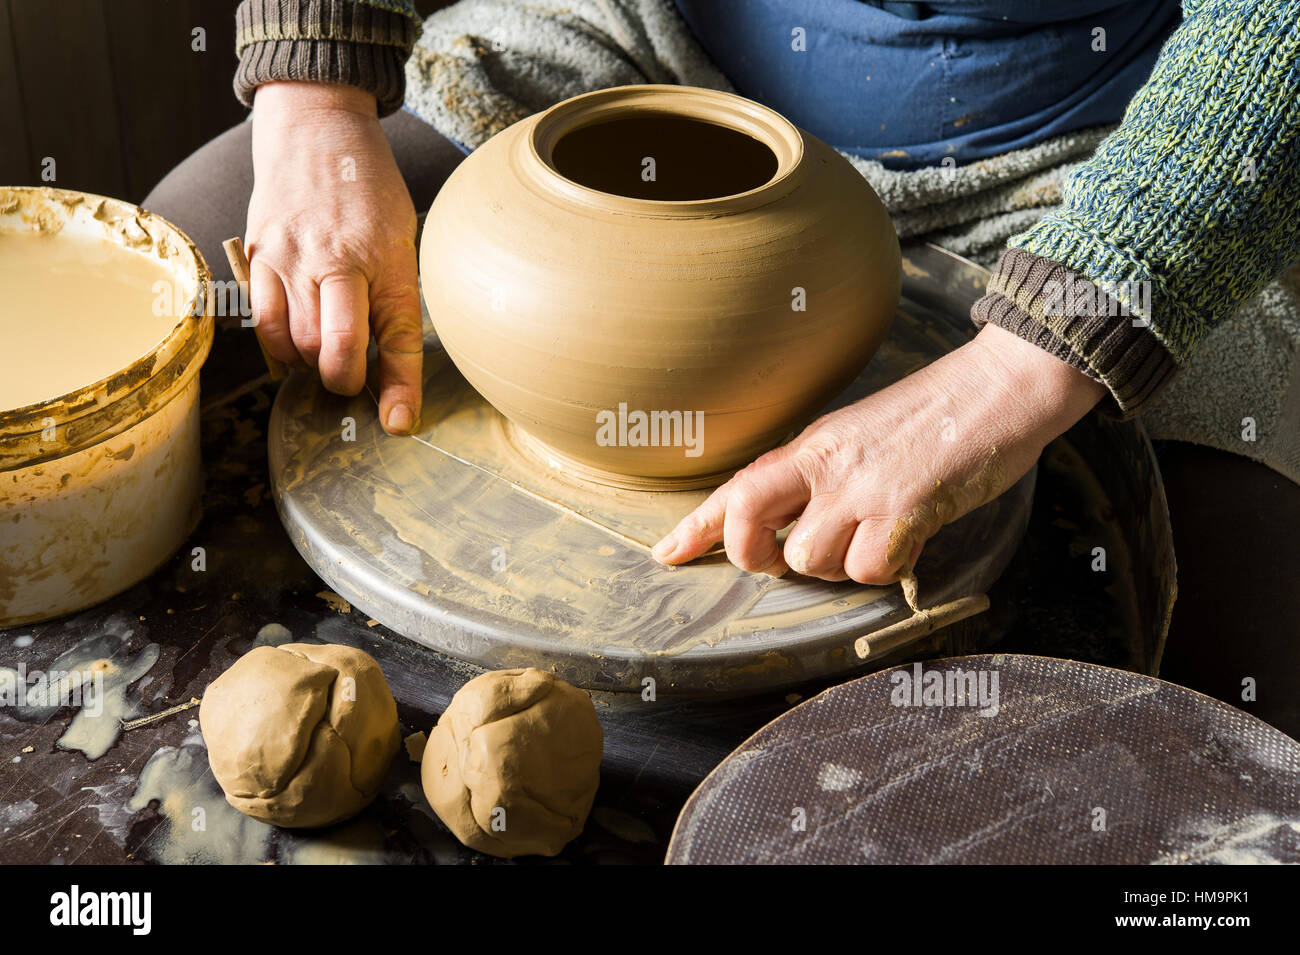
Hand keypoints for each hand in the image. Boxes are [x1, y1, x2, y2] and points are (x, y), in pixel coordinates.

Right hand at [246, 81, 421, 433]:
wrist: (315, 129)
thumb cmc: (368, 190)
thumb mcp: (402, 242)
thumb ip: (394, 303)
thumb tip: (389, 371)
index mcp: (388, 260)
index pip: (396, 340)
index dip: (399, 390)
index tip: (398, 423)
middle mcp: (338, 262)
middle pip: (335, 350)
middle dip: (344, 381)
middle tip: (352, 379)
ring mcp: (293, 259)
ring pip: (294, 345)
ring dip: (311, 365)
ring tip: (324, 354)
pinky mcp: (259, 256)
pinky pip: (261, 324)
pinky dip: (278, 347)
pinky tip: (293, 340)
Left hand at [652, 324, 1105, 584]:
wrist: (1002, 385)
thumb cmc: (939, 414)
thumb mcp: (861, 435)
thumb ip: (823, 473)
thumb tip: (797, 522)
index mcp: (814, 444)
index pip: (739, 486)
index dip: (699, 525)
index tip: (667, 553)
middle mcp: (827, 463)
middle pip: (750, 523)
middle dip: (756, 556)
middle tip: (787, 560)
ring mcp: (864, 486)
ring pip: (812, 561)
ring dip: (840, 566)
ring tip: (876, 537)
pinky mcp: (907, 507)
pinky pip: (871, 569)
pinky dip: (888, 570)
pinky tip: (910, 542)